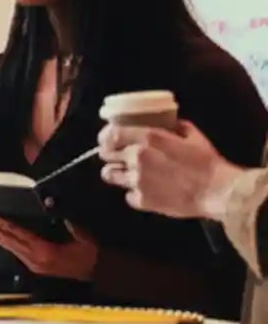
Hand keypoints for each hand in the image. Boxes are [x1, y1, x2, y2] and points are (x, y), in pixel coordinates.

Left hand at [0, 215, 98, 280]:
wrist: (99, 273)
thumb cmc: (91, 253)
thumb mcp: (80, 234)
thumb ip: (64, 220)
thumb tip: (48, 204)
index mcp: (44, 251)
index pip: (17, 234)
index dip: (0, 224)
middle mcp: (34, 260)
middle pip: (8, 241)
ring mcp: (33, 265)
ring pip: (9, 247)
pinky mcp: (35, 267)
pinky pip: (15, 252)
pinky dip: (4, 242)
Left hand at [98, 120, 245, 219]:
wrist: (217, 191)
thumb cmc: (207, 161)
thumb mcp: (192, 135)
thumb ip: (175, 127)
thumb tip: (167, 123)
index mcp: (148, 138)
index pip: (110, 134)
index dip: (105, 137)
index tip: (107, 139)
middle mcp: (137, 157)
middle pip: (105, 154)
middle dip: (110, 154)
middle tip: (119, 156)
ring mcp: (136, 180)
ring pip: (109, 175)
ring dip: (116, 172)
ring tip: (127, 174)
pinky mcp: (140, 200)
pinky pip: (127, 195)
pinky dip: (134, 193)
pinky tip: (146, 191)